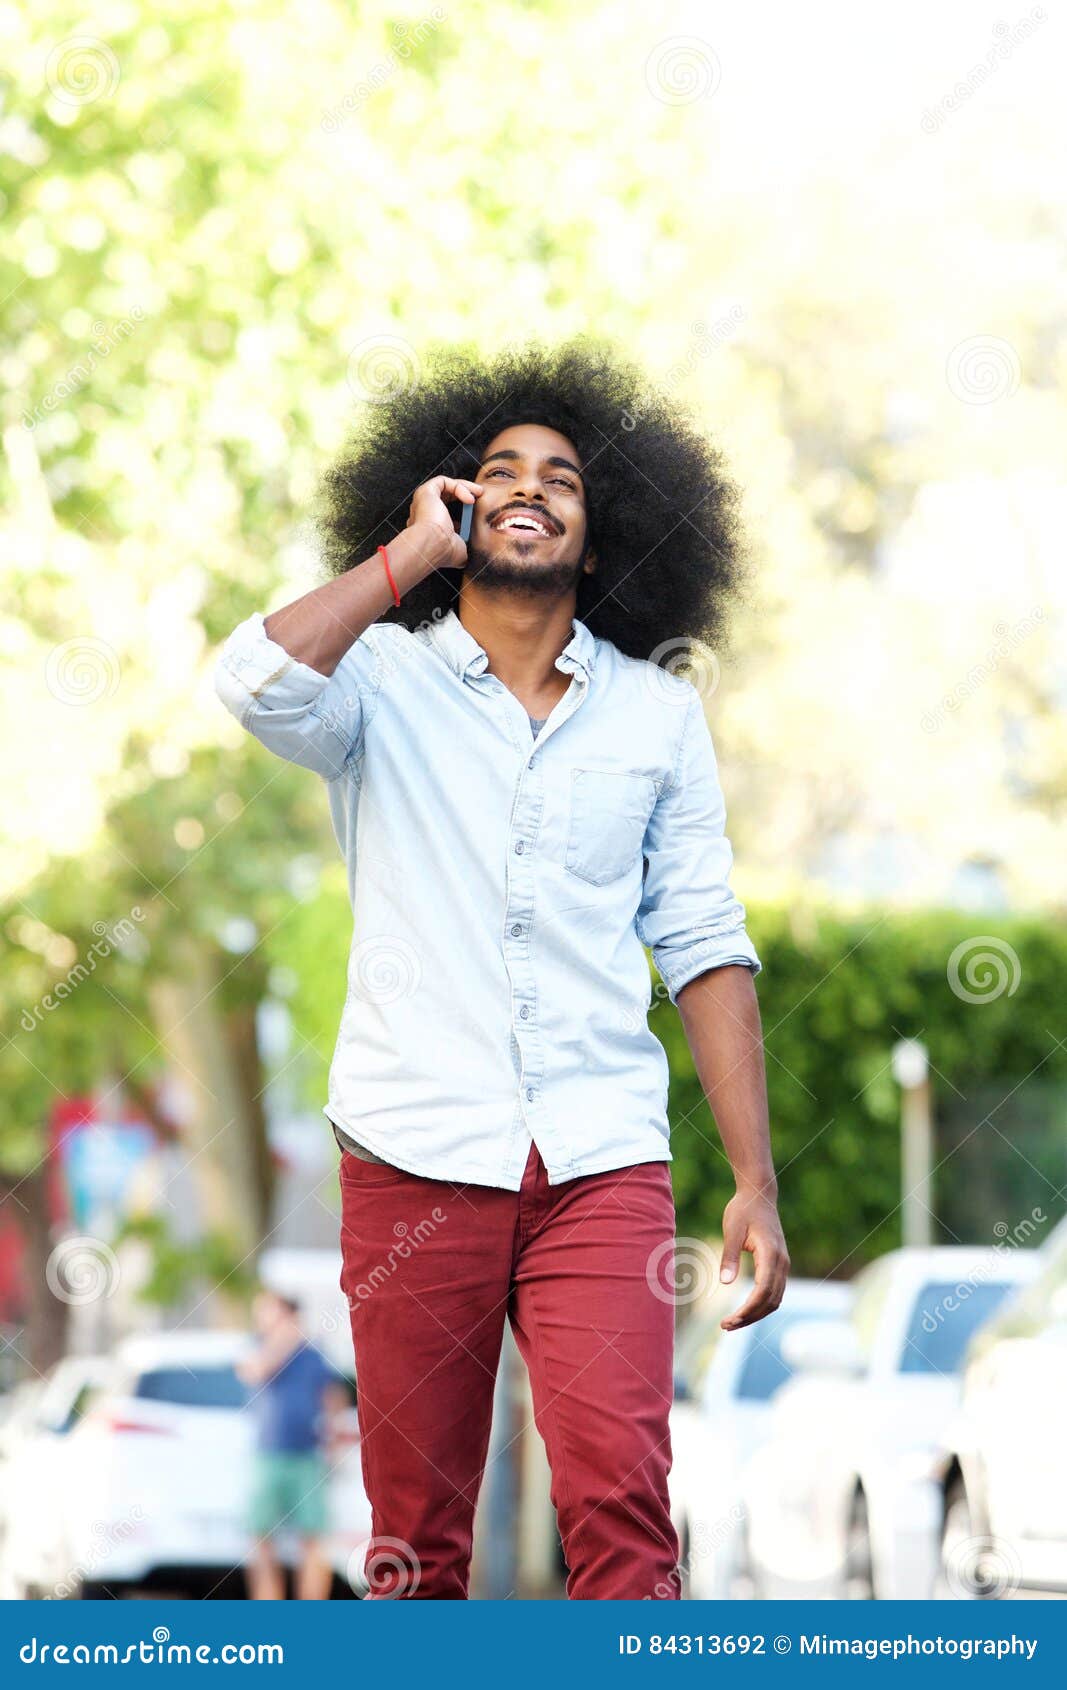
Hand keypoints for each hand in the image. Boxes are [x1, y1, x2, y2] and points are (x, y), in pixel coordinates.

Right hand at [405, 475, 482, 570]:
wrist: (432, 545)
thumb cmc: (444, 551)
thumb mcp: (461, 550)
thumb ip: (467, 545)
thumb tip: (477, 549)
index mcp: (430, 527)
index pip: (448, 514)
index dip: (465, 511)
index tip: (478, 512)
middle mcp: (425, 513)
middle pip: (448, 497)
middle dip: (466, 494)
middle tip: (480, 496)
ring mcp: (423, 502)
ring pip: (446, 487)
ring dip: (465, 487)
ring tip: (479, 493)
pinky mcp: (425, 491)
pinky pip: (443, 482)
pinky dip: (458, 486)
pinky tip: (469, 498)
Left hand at [718, 1185, 788, 1330]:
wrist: (758, 1194)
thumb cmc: (743, 1210)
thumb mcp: (731, 1230)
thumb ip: (729, 1256)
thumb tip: (724, 1283)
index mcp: (770, 1254)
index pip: (763, 1291)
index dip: (748, 1309)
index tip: (730, 1319)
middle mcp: (781, 1262)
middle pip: (770, 1300)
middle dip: (750, 1317)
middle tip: (726, 1326)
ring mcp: (783, 1264)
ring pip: (775, 1299)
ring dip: (756, 1314)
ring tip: (733, 1322)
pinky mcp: (779, 1264)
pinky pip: (775, 1291)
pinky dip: (761, 1305)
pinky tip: (745, 1310)